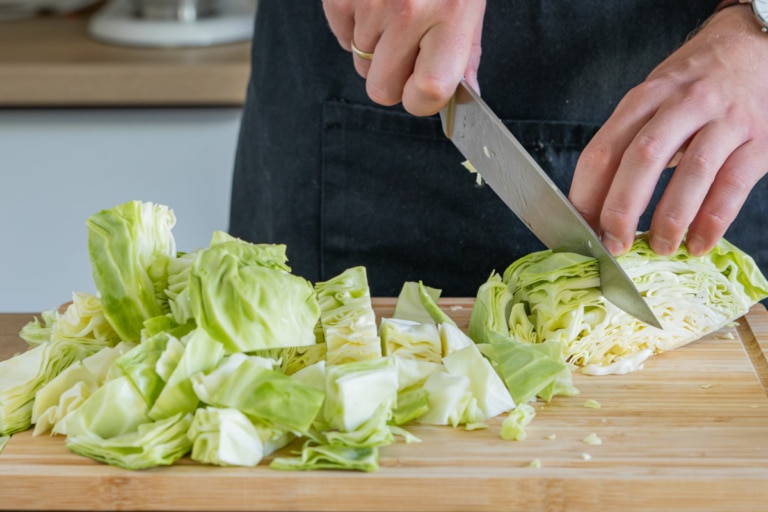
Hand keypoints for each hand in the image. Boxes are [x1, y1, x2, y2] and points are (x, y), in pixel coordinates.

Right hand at [322, 0, 485, 115]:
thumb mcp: (469, 3)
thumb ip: (466, 52)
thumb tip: (466, 95)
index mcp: (451, 15)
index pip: (427, 92)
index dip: (421, 100)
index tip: (422, 89)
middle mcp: (409, 10)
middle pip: (383, 89)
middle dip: (392, 78)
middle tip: (407, 47)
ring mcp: (371, 2)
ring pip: (361, 63)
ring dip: (374, 48)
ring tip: (393, 12)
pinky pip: (341, 37)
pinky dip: (353, 26)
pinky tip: (373, 3)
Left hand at [569, 5, 767, 256]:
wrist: (755, 48)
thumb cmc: (691, 87)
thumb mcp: (652, 100)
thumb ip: (626, 144)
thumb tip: (593, 208)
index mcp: (645, 98)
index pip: (604, 149)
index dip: (587, 194)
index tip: (580, 228)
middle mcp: (683, 105)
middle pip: (643, 158)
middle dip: (622, 208)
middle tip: (613, 244)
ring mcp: (724, 121)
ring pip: (693, 172)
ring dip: (670, 218)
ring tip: (658, 248)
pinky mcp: (759, 141)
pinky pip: (733, 185)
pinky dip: (713, 221)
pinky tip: (698, 244)